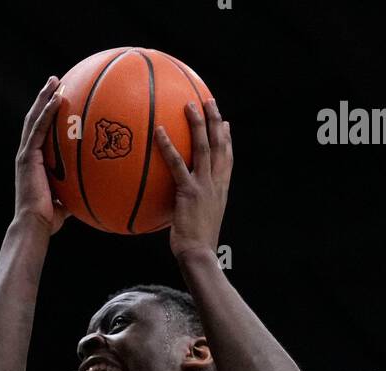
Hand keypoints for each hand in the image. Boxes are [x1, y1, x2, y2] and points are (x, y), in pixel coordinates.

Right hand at [14, 77, 69, 235]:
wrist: (34, 224)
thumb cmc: (49, 219)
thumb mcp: (65, 201)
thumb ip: (74, 191)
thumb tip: (92, 192)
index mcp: (34, 161)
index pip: (39, 132)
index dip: (46, 114)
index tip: (58, 99)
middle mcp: (27, 154)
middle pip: (35, 118)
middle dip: (44, 98)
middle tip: (55, 81)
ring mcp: (26, 154)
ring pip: (34, 118)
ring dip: (44, 98)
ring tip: (54, 81)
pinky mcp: (27, 157)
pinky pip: (39, 129)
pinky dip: (47, 112)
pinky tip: (57, 99)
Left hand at [155, 100, 232, 259]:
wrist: (199, 255)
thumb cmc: (197, 245)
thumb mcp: (200, 222)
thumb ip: (194, 207)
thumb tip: (182, 205)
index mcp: (221, 190)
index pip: (227, 159)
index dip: (227, 139)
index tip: (226, 124)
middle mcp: (216, 184)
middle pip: (219, 145)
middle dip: (215, 121)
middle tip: (209, 101)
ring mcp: (204, 186)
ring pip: (203, 148)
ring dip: (198, 124)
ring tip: (190, 104)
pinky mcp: (189, 192)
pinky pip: (177, 164)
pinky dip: (168, 146)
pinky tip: (158, 131)